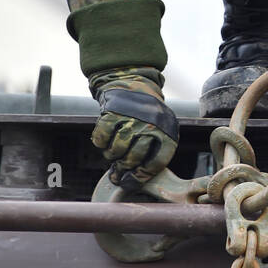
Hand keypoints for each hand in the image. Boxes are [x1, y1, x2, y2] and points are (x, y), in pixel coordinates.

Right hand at [89, 67, 178, 191]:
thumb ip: (148, 155)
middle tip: (117, 172)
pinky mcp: (113, 110)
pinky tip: (104, 140)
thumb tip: (126, 182)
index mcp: (167, 131)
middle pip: (133, 159)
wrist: (132, 85)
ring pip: (116, 149)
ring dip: (111, 156)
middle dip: (123, 169)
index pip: (157, 163)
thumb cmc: (145, 117)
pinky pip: (102, 137)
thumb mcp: (158, 132)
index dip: (141, 177)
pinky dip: (100, 142)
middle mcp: (152, 124)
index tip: (130, 182)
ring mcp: (132, 117)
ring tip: (112, 153)